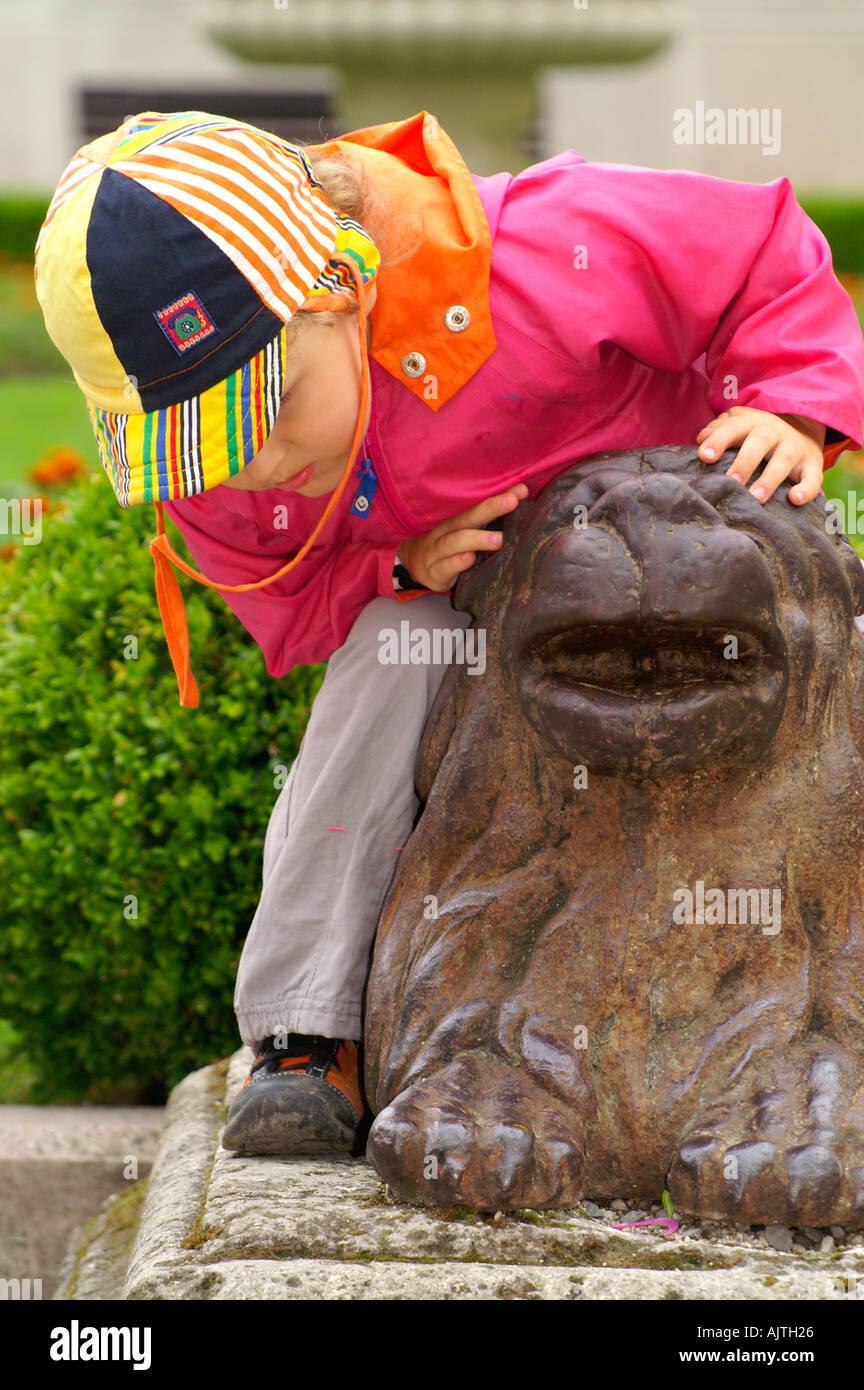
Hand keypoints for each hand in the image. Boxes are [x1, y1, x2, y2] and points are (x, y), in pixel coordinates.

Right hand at [398, 484, 529, 592]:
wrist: (416, 564)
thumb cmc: (450, 545)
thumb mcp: (465, 529)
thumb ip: (487, 519)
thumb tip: (520, 502)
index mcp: (455, 516)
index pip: (476, 503)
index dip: (497, 495)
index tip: (521, 490)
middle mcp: (444, 529)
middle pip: (466, 517)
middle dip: (489, 508)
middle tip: (512, 501)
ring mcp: (436, 550)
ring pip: (454, 542)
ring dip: (476, 539)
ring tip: (498, 539)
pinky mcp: (433, 572)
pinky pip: (444, 567)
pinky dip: (456, 562)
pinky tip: (468, 559)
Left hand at [696, 406, 826, 504]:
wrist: (801, 430)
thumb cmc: (754, 435)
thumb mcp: (738, 425)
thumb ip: (718, 430)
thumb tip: (702, 439)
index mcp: (750, 423)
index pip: (732, 428)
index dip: (718, 440)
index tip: (704, 456)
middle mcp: (774, 432)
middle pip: (759, 442)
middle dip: (745, 462)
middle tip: (732, 482)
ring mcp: (794, 448)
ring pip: (784, 460)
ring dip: (770, 479)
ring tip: (756, 498)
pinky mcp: (812, 465)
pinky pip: (813, 477)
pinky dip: (807, 489)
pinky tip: (795, 499)